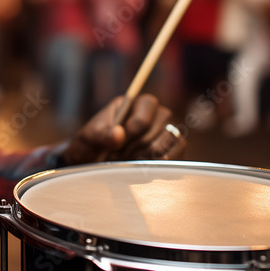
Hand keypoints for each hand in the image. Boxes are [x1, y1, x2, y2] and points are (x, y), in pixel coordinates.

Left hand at [60, 94, 184, 165]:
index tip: (118, 142)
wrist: (97, 161)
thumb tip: (118, 135)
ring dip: (147, 157)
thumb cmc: (94, 143)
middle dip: (136, 147)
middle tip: (120, 155)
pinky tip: (147, 167)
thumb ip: (101, 134)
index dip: (133, 129)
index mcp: (136, 103)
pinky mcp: (173, 149)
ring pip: (168, 143)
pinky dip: (164, 163)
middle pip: (157, 130)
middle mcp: (156, 114)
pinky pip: (180, 153)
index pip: (146, 110)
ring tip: (130, 160)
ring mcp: (166, 131)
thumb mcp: (89, 137)